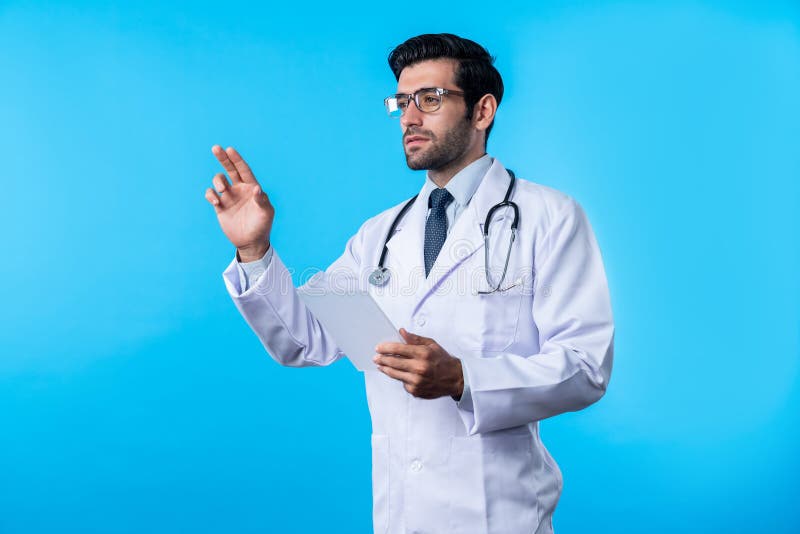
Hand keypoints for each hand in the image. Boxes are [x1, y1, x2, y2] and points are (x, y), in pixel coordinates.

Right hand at [205, 145, 273, 261]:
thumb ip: (262, 200)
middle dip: (223, 158)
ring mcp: (229, 197)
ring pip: (219, 180)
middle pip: (230, 169)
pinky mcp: (220, 206)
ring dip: (218, 181)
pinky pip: (211, 194)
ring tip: (223, 190)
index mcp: (251, 187)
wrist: (251, 242)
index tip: (230, 149)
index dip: (237, 159)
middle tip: (216, 148)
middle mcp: (239, 189)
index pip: (243, 169)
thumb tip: (256, 188)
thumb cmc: (262, 226)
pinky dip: (211, 194)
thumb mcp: (266, 213)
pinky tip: (217, 201)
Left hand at [374, 329, 463, 399]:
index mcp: (423, 354)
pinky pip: (402, 383)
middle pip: (393, 362)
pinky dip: (399, 378)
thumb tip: (401, 332)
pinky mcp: (416, 390)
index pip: (399, 349)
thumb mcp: (431, 345)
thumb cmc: (443, 360)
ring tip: (380, 366)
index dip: (386, 348)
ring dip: (385, 369)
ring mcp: (417, 381)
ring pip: (395, 374)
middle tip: (375, 357)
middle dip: (382, 359)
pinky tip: (398, 374)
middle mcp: (419, 368)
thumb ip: (415, 339)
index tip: (378, 348)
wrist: (455, 379)